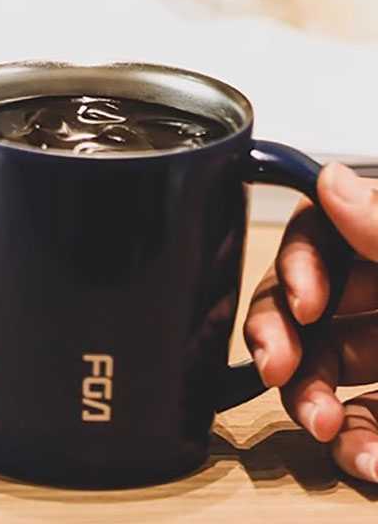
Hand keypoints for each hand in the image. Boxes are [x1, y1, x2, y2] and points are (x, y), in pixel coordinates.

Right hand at [245, 162, 377, 483]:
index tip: (303, 302)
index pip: (321, 234)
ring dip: (307, 398)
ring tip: (320, 425)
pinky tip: (363, 457)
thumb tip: (331, 180)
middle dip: (281, 337)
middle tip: (276, 367)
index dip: (296, 262)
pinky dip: (352, 445)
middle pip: (303, 304)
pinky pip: (359, 424)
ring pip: (320, 367)